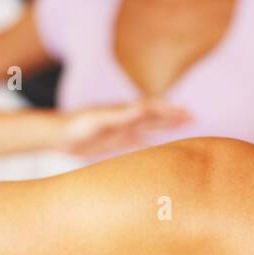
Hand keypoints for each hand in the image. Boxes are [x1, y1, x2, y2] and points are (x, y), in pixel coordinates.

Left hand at [59, 99, 191, 158]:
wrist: (59, 134)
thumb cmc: (76, 126)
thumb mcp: (98, 120)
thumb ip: (120, 115)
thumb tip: (142, 107)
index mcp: (125, 111)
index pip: (153, 107)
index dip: (170, 109)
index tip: (187, 111)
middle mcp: (127, 118)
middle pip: (156, 115)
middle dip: (174, 115)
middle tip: (194, 117)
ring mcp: (123, 128)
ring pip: (151, 126)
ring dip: (167, 126)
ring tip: (184, 125)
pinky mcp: (117, 139)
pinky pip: (140, 141)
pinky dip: (153, 142)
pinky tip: (161, 147)